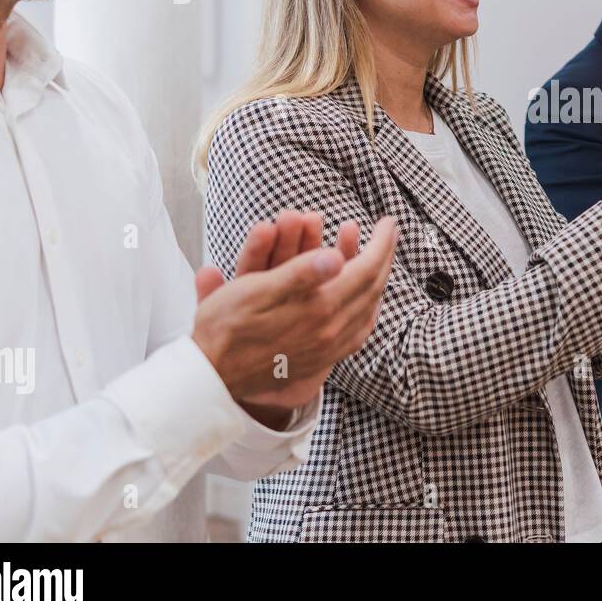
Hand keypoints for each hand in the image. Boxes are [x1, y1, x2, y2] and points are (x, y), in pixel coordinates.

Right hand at [192, 213, 397, 411]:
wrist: (212, 378)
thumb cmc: (227, 328)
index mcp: (320, 309)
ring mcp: (329, 348)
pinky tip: (363, 301)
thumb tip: (337, 257)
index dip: (380, 243)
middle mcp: (332, 331)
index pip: (365, 270)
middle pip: (372, 288)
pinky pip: (358, 330)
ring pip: (368, 309)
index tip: (388, 222)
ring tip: (378, 259)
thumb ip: (301, 273)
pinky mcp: (321, 360)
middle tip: (389, 233)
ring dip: (377, 279)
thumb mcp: (256, 290)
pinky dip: (367, 308)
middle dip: (384, 256)